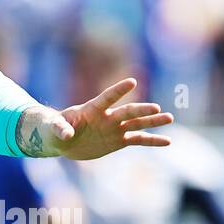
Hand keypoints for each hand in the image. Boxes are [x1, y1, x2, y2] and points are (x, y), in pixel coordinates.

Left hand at [23, 78, 172, 160]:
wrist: (61, 141)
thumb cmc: (54, 129)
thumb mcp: (54, 128)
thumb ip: (61, 129)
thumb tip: (67, 135)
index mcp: (91, 109)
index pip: (107, 98)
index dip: (118, 91)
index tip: (132, 82)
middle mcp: (107, 117)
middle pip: (127, 112)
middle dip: (140, 110)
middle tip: (156, 108)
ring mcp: (114, 128)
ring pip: (137, 124)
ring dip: (152, 121)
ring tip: (169, 117)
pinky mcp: (118, 141)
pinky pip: (138, 140)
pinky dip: (152, 140)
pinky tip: (167, 141)